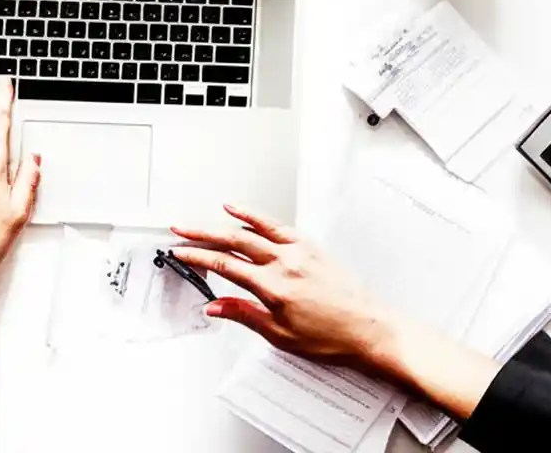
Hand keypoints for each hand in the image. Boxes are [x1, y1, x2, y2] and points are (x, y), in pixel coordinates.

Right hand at [173, 206, 501, 418]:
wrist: (369, 328)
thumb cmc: (332, 336)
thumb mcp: (280, 335)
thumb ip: (244, 315)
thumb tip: (216, 306)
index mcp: (274, 287)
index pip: (226, 266)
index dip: (199, 258)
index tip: (181, 252)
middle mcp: (286, 263)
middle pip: (235, 241)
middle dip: (203, 234)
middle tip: (181, 229)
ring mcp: (299, 251)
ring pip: (255, 229)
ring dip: (227, 220)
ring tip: (208, 216)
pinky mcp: (311, 247)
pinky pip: (278, 226)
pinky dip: (258, 217)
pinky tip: (246, 213)